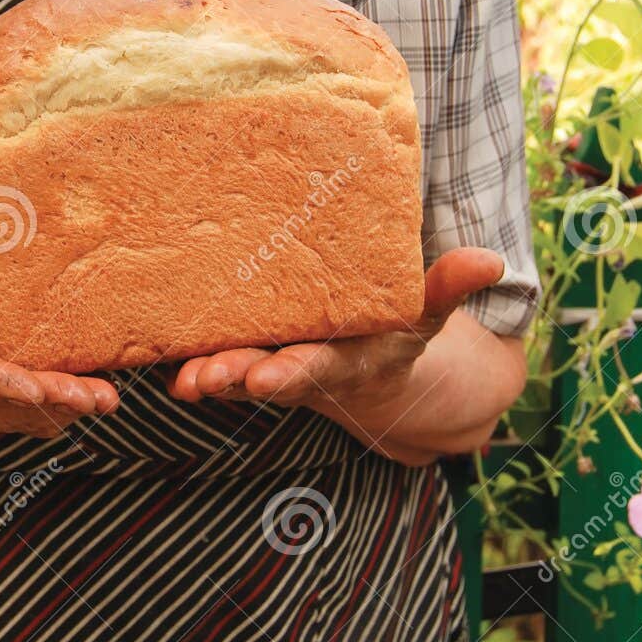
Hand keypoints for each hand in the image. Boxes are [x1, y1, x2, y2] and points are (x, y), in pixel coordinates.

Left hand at [165, 248, 505, 420]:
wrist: (363, 363)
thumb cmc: (392, 331)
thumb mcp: (424, 314)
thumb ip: (448, 288)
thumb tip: (492, 261)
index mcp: (342, 360)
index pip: (313, 369)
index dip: (290, 374)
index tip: (268, 378)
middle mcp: (296, 367)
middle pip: (260, 377)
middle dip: (233, 379)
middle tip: (203, 379)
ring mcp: (262, 361)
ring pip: (227, 372)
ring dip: (202, 374)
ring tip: (178, 378)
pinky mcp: (236, 349)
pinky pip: (207, 352)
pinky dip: (182, 354)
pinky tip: (149, 346)